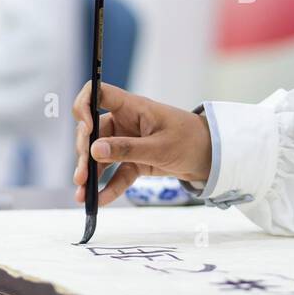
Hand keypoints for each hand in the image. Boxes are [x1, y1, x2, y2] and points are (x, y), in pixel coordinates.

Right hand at [71, 82, 212, 206]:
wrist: (212, 157)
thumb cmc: (191, 140)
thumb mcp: (160, 146)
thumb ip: (127, 149)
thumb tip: (94, 150)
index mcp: (132, 107)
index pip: (97, 93)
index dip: (83, 106)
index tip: (84, 128)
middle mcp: (126, 122)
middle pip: (93, 131)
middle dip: (83, 152)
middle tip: (81, 175)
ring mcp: (129, 142)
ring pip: (100, 155)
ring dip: (90, 173)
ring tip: (82, 194)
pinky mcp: (136, 161)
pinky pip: (117, 173)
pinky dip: (108, 187)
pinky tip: (98, 201)